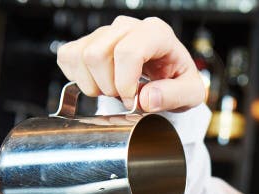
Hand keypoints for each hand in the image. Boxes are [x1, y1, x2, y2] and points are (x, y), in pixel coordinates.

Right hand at [56, 16, 204, 111]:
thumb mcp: (191, 93)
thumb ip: (175, 96)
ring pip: (81, 56)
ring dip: (94, 84)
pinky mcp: (87, 41)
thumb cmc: (178, 80)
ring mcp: (105, 32)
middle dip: (109, 87)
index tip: (132, 101)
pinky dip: (78, 78)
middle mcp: (128, 27)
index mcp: (157, 33)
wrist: (167, 76)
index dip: (125, 82)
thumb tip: (146, 98)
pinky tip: (99, 83)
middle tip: (125, 98)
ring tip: (114, 91)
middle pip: (98, 54)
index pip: (128, 51)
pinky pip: (68, 57)